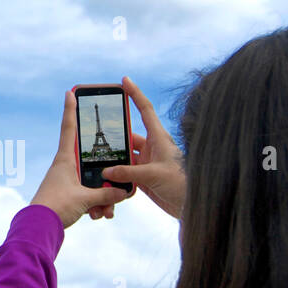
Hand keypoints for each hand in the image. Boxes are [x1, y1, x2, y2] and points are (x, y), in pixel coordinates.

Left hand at [30, 89, 132, 227]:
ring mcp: (66, 180)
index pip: (69, 129)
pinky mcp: (67, 194)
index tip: (70, 92)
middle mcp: (65, 167)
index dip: (70, 110)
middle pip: (91, 161)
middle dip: (105, 176)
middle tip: (114, 183)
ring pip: (92, 181)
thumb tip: (123, 192)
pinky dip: (95, 204)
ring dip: (102, 197)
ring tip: (105, 212)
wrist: (39, 229)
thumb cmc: (56, 208)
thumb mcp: (86, 199)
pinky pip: (88, 194)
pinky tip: (98, 215)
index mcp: (65, 160)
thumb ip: (106, 193)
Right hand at [99, 76, 185, 218]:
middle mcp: (152, 148)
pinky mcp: (145, 179)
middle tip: (94, 135)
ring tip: (99, 166)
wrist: (192, 206)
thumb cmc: (182, 184)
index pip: (145, 110)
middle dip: (114, 139)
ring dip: (114, 163)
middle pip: (128, 137)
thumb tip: (106, 171)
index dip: (135, 94)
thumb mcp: (154, 174)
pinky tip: (108, 183)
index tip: (124, 81)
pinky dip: (118, 179)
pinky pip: (127, 175)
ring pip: (125, 158)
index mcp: (158, 138)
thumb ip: (128, 172)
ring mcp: (148, 163)